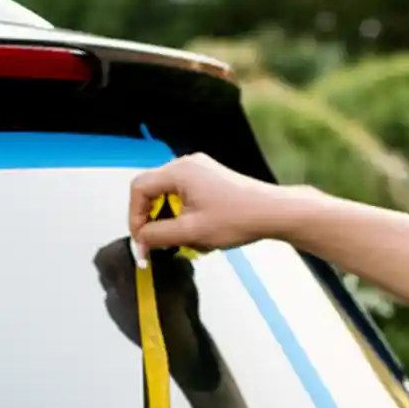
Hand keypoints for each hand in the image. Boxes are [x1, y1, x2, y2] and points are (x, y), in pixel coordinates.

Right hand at [128, 153, 312, 260]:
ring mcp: (199, 169)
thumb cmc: (237, 219)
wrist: (274, 212)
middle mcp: (186, 164)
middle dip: (149, 218)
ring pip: (166, 193)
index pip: (139, 189)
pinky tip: (192, 231)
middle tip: (153, 243)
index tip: (141, 240)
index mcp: (179, 171)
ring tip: (177, 239)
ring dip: (165, 218)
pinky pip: (181, 194)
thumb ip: (157, 235)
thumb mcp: (190, 232)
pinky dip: (179, 213)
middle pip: (150, 189)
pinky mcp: (209, 178)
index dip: (134, 216)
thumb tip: (139, 240)